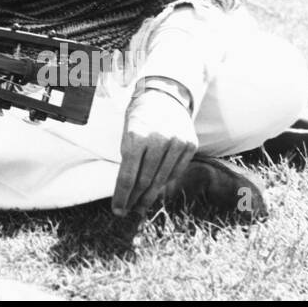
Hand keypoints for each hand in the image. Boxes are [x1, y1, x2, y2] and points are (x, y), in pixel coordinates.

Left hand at [111, 88, 197, 215]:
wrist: (165, 94)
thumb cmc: (139, 115)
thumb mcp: (127, 131)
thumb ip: (128, 158)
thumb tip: (127, 190)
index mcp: (136, 135)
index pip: (127, 175)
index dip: (122, 196)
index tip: (117, 211)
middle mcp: (158, 140)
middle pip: (145, 181)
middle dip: (135, 199)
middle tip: (128, 212)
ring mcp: (177, 142)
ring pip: (162, 179)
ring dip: (150, 196)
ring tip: (141, 206)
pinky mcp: (190, 144)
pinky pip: (176, 172)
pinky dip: (166, 184)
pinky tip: (157, 192)